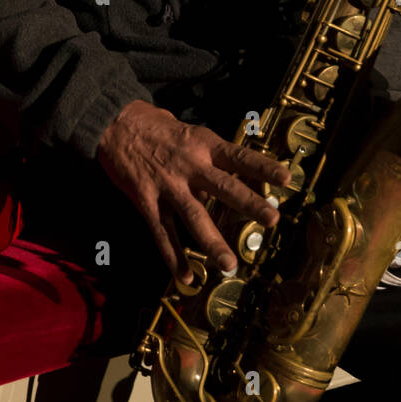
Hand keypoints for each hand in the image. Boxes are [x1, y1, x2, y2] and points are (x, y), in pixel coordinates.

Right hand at [96, 99, 291, 283]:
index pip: (239, 157)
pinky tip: (186, 277)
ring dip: (213, 243)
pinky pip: (163, 233)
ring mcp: (167, 185)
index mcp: (203, 144)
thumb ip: (207, 156)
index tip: (286, 178)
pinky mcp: (146, 200)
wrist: (113, 124)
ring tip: (229, 264)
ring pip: (194, 217)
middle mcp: (189, 166)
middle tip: (272, 219)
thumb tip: (229, 177)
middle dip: (249, 204)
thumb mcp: (187, 131)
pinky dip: (174, 258)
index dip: (263, 167)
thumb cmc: (154, 125)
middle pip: (224, 187)